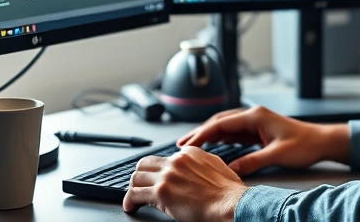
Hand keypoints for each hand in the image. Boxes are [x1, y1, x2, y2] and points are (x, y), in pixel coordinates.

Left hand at [123, 145, 246, 221]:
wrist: (230, 204)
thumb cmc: (228, 192)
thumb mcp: (218, 166)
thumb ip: (201, 163)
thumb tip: (195, 169)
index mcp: (189, 153)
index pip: (164, 158)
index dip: (159, 171)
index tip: (157, 180)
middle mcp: (176, 161)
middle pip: (145, 163)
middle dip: (140, 176)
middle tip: (140, 186)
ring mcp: (167, 175)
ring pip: (136, 178)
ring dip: (133, 189)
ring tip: (134, 198)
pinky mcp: (161, 192)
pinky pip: (135, 194)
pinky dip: (129, 202)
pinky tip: (131, 207)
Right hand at [177, 106, 348, 175]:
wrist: (322, 141)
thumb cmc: (305, 144)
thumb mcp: (276, 155)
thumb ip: (252, 161)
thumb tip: (230, 169)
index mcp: (255, 116)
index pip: (221, 123)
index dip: (201, 134)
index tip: (186, 143)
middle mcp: (253, 116)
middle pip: (219, 123)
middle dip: (199, 133)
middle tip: (181, 145)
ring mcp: (256, 122)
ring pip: (225, 128)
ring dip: (209, 136)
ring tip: (192, 147)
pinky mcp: (259, 131)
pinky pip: (234, 134)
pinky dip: (221, 140)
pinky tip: (212, 148)